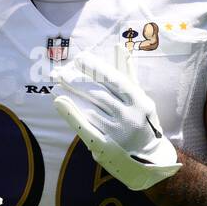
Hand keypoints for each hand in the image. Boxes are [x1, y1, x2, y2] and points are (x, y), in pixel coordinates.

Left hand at [50, 44, 180, 190]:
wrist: (149, 158)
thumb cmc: (142, 121)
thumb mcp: (140, 98)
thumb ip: (127, 73)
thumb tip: (119, 47)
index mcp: (139, 100)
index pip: (114, 80)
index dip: (96, 68)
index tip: (80, 58)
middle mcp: (130, 115)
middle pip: (99, 93)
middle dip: (78, 81)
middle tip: (61, 71)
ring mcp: (118, 132)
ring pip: (91, 108)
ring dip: (71, 95)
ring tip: (56, 84)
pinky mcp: (106, 146)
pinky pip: (85, 127)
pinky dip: (71, 113)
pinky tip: (59, 102)